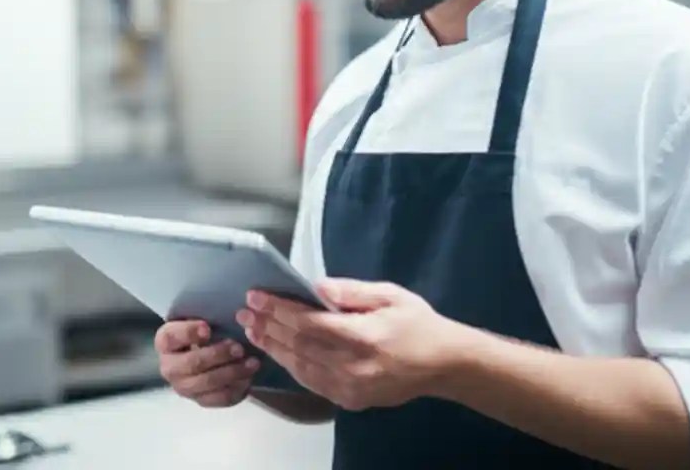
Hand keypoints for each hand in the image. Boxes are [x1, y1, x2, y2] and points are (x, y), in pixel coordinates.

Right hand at [156, 319, 260, 407]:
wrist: (200, 354)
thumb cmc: (201, 332)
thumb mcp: (198, 319)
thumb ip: (205, 317)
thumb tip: (220, 320)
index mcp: (165, 342)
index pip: (171, 337)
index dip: (189, 333)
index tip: (208, 328)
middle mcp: (169, 368)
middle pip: (193, 363)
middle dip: (218, 355)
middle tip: (239, 348)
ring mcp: (184, 387)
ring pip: (208, 383)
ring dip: (232, 373)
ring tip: (252, 362)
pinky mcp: (201, 400)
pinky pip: (220, 399)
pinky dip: (237, 388)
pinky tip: (249, 377)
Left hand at [237, 279, 458, 411]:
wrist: (445, 365)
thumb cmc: (418, 324)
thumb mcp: (391, 295)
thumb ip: (352, 291)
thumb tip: (316, 287)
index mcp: (363, 336)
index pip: (309, 322)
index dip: (279, 309)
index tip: (257, 296)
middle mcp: (353, 366)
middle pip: (299, 345)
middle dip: (268, 326)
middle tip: (244, 311)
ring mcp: (350, 388)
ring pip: (300, 367)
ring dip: (273, 347)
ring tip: (253, 331)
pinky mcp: (350, 401)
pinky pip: (312, 382)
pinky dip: (292, 366)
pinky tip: (278, 352)